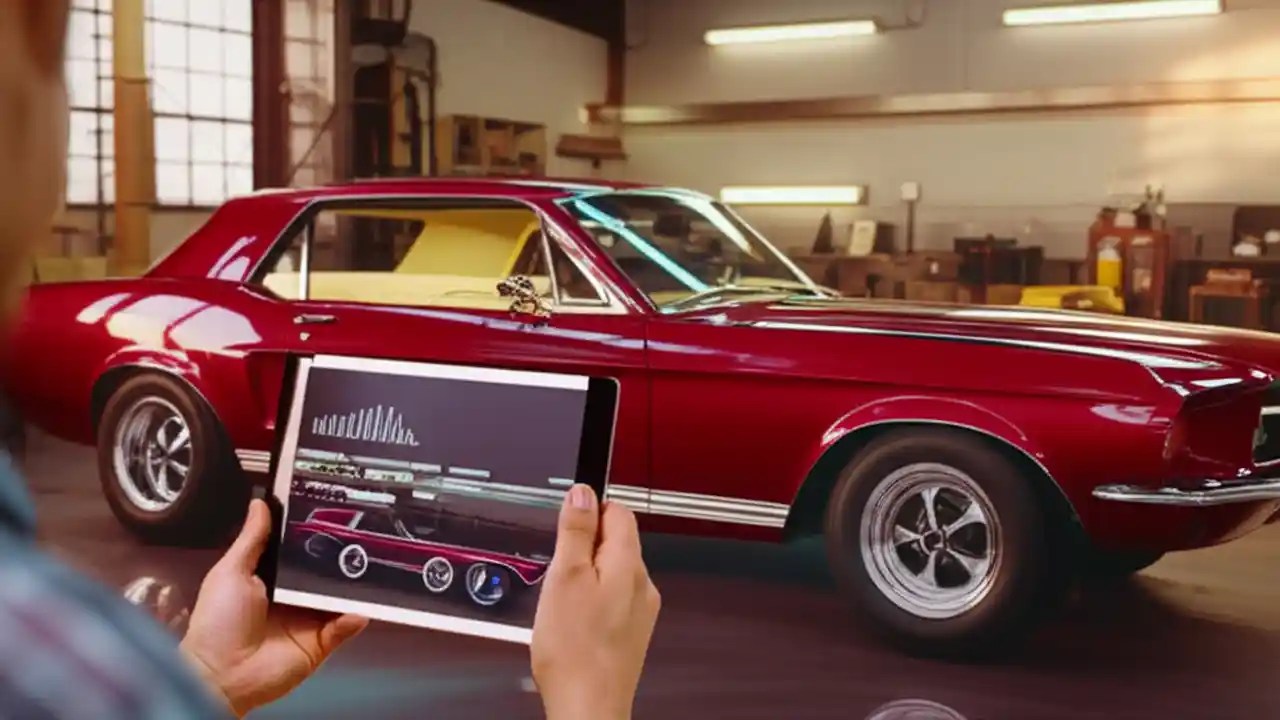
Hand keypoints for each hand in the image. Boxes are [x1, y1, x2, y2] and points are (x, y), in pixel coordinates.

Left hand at [179, 499, 368, 716]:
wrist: (221, 672)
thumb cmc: (218, 623)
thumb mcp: (231, 572)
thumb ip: (252, 539)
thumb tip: (260, 504)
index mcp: (270, 580)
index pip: (298, 554)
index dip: (313, 537)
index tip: (331, 514)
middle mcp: (292, 599)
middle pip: (323, 574)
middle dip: (340, 559)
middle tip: (361, 536)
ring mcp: (308, 621)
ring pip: (338, 598)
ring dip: (352, 587)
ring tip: (369, 567)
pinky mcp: (319, 643)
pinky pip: (343, 627)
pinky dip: (353, 618)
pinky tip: (358, 607)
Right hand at [531, 485, 660, 719]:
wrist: (588, 708)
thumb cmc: (575, 652)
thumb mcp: (565, 578)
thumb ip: (576, 532)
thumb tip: (582, 494)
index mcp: (629, 563)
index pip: (618, 512)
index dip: (588, 511)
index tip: (565, 526)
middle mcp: (643, 585)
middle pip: (616, 541)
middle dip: (583, 548)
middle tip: (558, 573)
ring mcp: (640, 611)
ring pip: (612, 572)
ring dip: (586, 576)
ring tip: (563, 603)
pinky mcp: (631, 633)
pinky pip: (612, 600)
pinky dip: (591, 602)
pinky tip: (573, 623)